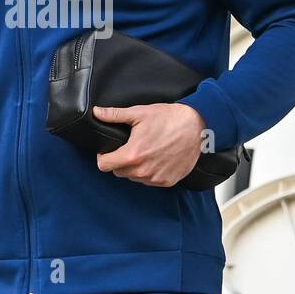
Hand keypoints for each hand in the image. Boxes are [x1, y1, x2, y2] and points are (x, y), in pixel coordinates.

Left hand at [93, 103, 207, 186]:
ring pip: (134, 177)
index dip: (103, 156)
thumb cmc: (169, 119)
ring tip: (146, 151)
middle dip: (120, 161)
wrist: (197, 127)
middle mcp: (142, 171)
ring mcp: (155, 178)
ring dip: (135, 168)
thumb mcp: (139, 113)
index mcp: (132, 155)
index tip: (108, 151)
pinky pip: (150, 181)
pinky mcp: (167, 181)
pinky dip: (150, 172)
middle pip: (118, 172)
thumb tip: (97, 112)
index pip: (104, 165)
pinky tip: (157, 158)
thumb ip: (115, 115)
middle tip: (131, 147)